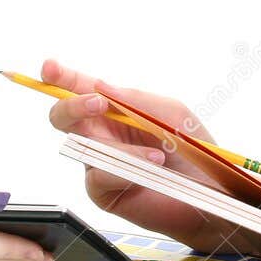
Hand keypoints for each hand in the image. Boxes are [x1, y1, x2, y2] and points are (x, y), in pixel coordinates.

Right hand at [41, 58, 260, 257]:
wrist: (212, 192)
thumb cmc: (192, 149)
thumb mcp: (169, 113)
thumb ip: (134, 99)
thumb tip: (98, 86)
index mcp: (112, 111)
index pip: (79, 89)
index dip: (60, 77)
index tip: (49, 68)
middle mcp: (99, 135)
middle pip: (63, 117)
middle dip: (73, 106)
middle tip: (98, 104)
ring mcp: (98, 164)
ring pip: (84, 146)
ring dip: (119, 146)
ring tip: (159, 153)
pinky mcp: (103, 192)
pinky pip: (99, 175)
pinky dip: (126, 167)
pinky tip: (152, 165)